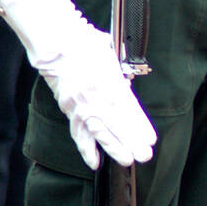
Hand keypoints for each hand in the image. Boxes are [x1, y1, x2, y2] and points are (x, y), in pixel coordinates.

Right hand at [0, 0, 156, 169]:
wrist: (56, 42)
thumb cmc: (86, 44)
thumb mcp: (112, 57)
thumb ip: (121, 77)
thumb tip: (128, 88)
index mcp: (109, 82)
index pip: (129, 110)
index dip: (140, 126)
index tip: (150, 139)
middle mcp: (96, 96)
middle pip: (116, 125)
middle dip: (131, 142)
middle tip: (145, 156)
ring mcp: (81, 104)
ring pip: (99, 133)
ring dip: (114, 148)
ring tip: (127, 160)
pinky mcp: (69, 109)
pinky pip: (79, 133)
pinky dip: (86, 149)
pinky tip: (95, 162)